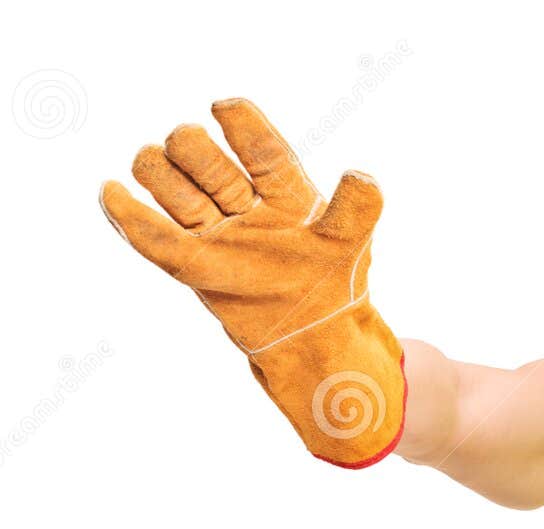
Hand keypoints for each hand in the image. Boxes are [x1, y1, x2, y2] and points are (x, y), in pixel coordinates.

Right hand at [99, 98, 404, 467]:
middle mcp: (241, 198)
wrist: (312, 337)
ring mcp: (213, 228)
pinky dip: (128, 214)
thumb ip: (358, 209)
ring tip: (175, 190)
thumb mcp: (351, 244)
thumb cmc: (333, 283)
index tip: (224, 108)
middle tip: (216, 182)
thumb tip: (362, 176)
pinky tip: (112, 193)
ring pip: (166, 180)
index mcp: (283, 187)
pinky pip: (151, 235)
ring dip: (158, 172)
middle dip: (193, 150)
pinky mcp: (191, 261)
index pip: (257, 144)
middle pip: (198, 152)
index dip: (240, 122)